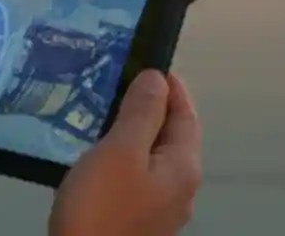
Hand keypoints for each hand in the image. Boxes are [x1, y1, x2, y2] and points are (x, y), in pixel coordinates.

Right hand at [50, 70, 202, 235]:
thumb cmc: (102, 206)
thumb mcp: (120, 151)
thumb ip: (141, 113)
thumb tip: (158, 78)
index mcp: (182, 167)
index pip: (186, 116)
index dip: (172, 88)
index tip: (149, 64)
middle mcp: (179, 189)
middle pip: (173, 137)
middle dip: (152, 108)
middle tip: (119, 84)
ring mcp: (159, 209)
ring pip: (153, 158)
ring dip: (135, 133)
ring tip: (104, 113)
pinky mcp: (136, 221)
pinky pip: (137, 177)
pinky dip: (124, 156)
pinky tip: (98, 155)